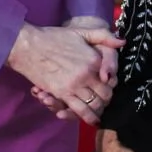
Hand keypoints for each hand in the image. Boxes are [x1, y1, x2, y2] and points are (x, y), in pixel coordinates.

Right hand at [8, 21, 124, 125]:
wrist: (28, 46)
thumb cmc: (54, 37)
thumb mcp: (82, 31)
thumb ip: (104, 36)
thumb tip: (123, 42)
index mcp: (95, 61)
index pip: (112, 80)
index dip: (112, 85)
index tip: (109, 87)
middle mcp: (87, 75)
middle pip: (105, 96)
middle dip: (106, 101)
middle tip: (104, 103)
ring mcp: (74, 86)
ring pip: (93, 106)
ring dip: (97, 111)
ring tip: (99, 114)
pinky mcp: (61, 94)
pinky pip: (77, 110)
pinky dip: (85, 117)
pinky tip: (90, 120)